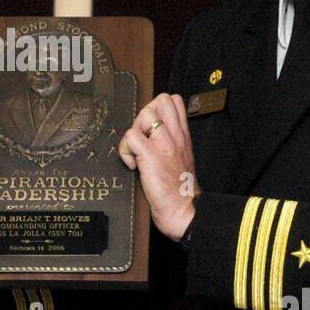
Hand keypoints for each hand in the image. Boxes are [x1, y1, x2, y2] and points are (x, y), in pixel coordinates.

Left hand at [117, 93, 197, 240]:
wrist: (184, 210)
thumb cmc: (179, 189)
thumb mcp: (183, 158)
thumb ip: (172, 142)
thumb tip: (153, 132)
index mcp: (183, 136)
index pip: (174, 101)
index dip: (158, 108)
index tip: (151, 128)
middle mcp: (175, 136)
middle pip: (160, 100)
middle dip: (146, 114)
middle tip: (143, 137)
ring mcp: (163, 144)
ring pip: (143, 114)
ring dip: (134, 131)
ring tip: (137, 151)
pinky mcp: (151, 155)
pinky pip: (130, 137)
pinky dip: (126, 150)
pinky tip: (134, 165)